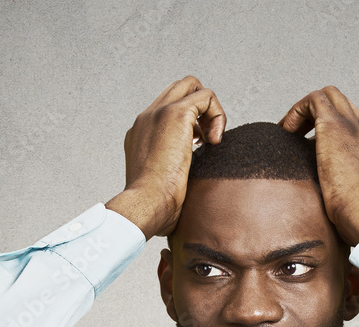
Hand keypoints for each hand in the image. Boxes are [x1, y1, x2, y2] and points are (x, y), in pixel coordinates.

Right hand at [106, 76, 225, 239]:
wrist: (145, 205)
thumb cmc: (153, 208)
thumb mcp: (160, 188)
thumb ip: (170, 175)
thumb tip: (186, 187)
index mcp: (140, 134)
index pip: (166, 110)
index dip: (189, 124)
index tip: (196, 149)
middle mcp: (146, 118)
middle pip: (179, 89)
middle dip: (201, 109)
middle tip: (207, 140)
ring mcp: (159, 113)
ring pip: (192, 85)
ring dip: (210, 110)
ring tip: (212, 141)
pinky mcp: (175, 114)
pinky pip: (206, 96)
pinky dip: (218, 115)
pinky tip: (214, 142)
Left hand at [279, 86, 358, 245]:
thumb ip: (349, 192)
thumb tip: (332, 203)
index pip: (355, 127)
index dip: (333, 134)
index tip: (315, 152)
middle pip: (343, 105)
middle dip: (317, 116)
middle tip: (297, 137)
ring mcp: (354, 126)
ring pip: (328, 96)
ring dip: (306, 112)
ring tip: (289, 132)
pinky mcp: (335, 127)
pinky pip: (313, 100)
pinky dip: (297, 112)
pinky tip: (286, 131)